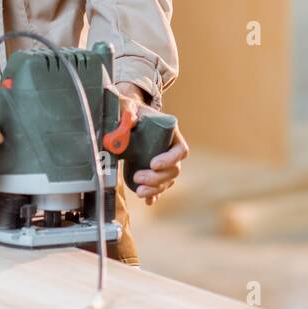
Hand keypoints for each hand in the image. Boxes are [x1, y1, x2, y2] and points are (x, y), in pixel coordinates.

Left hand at [115, 82, 188, 205]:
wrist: (126, 116)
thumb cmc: (130, 110)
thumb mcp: (128, 107)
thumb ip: (127, 110)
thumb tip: (127, 120)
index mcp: (171, 134)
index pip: (180, 150)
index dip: (169, 159)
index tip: (153, 164)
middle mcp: (171, 150)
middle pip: (174, 170)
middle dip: (158, 178)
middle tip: (139, 177)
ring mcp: (164, 163)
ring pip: (167, 181)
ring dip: (155, 189)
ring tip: (138, 191)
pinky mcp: (154, 172)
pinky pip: (158, 187)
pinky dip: (154, 195)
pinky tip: (147, 201)